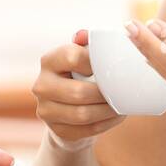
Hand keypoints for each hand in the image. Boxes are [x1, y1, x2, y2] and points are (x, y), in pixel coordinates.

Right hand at [31, 30, 127, 148]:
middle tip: (124, 92)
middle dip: (105, 93)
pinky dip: (105, 124)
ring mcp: (45, 110)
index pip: (72, 57)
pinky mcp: (56, 130)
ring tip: (123, 105)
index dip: (95, 61)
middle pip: (77, 92)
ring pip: (82, 114)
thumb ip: (87, 44)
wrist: (69, 108)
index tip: (113, 65)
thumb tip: (85, 35)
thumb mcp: (83, 56)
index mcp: (49, 61)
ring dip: (107, 111)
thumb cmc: (82, 75)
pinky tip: (116, 116)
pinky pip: (85, 130)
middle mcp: (41, 85)